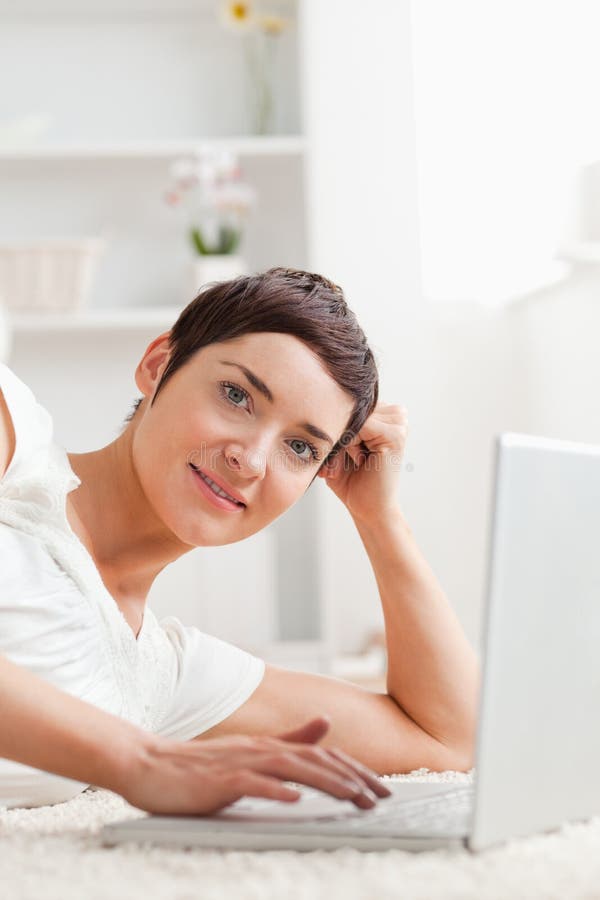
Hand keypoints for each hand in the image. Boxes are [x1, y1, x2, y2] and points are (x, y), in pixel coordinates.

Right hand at [117, 717, 390, 814]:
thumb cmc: (198, 766)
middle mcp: (260, 750)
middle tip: (380, 799)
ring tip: (352, 797)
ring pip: (291, 769)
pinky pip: (250, 784)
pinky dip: (275, 791)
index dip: (352, 769)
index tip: (379, 790)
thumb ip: (288, 739)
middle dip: (351, 778)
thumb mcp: (249, 752)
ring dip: (325, 782)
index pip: (320, 755)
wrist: (147, 764)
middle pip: (314, 760)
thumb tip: (324, 725)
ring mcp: (239, 764)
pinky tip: (295, 800)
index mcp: (269, 746)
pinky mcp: (218, 781)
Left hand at [319, 403, 407, 523]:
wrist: (367, 508)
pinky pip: (360, 425)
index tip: (339, 450)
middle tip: (347, 460)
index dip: (338, 425)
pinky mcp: (396, 435)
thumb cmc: (351, 479)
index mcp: (385, 413)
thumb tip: (322, 400)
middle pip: (353, 407)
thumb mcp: (339, 444)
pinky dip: (351, 444)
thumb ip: (337, 423)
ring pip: (355, 416)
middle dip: (341, 433)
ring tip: (357, 460)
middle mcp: (396, 415)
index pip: (351, 402)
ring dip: (346, 440)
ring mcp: (399, 423)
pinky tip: (360, 460)